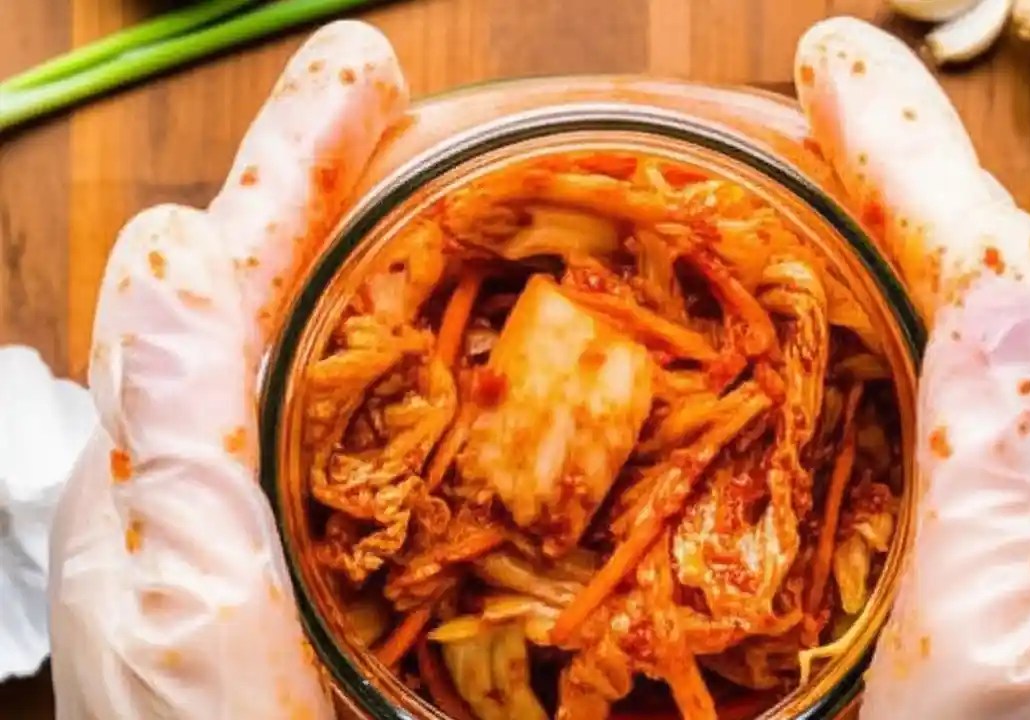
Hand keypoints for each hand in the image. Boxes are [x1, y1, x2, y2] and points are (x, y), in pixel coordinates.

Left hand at [47, 21, 406, 719]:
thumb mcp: (181, 598)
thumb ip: (169, 430)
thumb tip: (180, 252)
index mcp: (160, 465)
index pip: (214, 268)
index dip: (288, 160)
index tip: (365, 74)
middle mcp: (200, 468)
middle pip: (250, 279)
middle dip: (315, 175)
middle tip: (394, 101)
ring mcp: (259, 506)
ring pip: (294, 338)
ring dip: (350, 244)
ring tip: (421, 182)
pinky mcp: (314, 552)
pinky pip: (345, 421)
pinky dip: (388, 350)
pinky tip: (442, 335)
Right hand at [795, 17, 1029, 716]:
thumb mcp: (995, 656)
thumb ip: (1006, 478)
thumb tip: (998, 283)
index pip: (997, 258)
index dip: (910, 150)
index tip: (832, 59)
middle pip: (985, 260)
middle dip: (900, 163)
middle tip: (814, 94)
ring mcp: (1028, 496)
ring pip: (961, 313)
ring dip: (889, 224)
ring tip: (813, 165)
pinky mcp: (984, 536)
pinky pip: (935, 385)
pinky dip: (879, 315)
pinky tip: (834, 311)